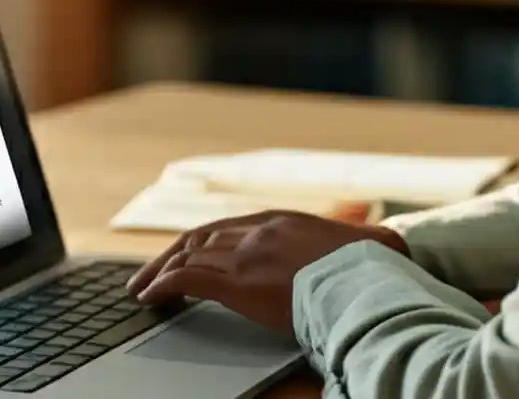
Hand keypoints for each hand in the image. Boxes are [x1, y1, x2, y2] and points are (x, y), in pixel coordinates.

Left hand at [125, 211, 409, 334]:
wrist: (375, 279)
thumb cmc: (376, 269)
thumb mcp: (356, 245)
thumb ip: (343, 245)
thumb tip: (376, 248)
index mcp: (282, 220)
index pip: (226, 226)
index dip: (199, 242)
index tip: (182, 254)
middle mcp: (260, 231)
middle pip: (200, 237)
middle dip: (169, 256)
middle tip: (147, 275)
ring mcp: (249, 255)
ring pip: (189, 255)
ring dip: (160, 273)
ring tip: (141, 291)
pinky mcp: (242, 283)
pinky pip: (188, 279)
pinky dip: (164, 285)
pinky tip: (151, 298)